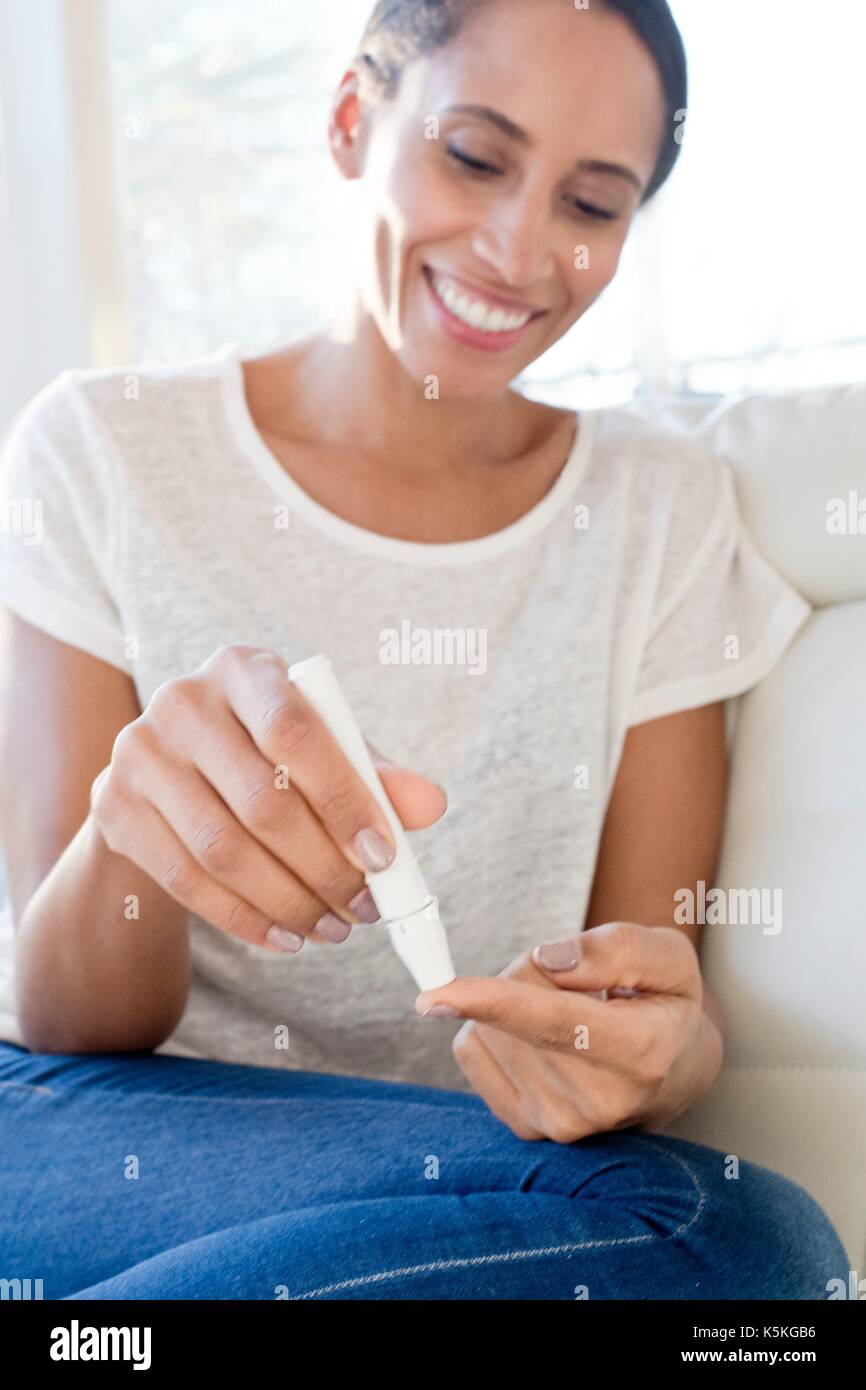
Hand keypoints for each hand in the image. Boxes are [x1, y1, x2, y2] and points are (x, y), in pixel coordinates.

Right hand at [90, 644, 445, 953]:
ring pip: (223, 850)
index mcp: (244, 669)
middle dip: (323, 868)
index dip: (345, 799)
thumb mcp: (321, 753)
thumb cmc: (265, 758)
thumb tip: (430, 805)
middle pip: (262, 801)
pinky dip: (244, 919)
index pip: (295, 731)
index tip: (385, 858)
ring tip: (333, 928)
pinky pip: (186, 880)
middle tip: (365, 907)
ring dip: (288, 901)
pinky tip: (285, 937)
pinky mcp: (114, 807)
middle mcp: (183, 700)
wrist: (170, 780)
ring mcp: (139, 753)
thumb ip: (374, 775)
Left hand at [415, 921, 721, 1141]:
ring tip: (569, 1013)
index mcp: (641, 1053)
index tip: (434, 996)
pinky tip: (539, 1039)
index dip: (491, 1002)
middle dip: (533, 971)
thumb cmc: (667, 1003)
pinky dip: (493, 1030)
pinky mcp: (528, 1128)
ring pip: (487, 1028)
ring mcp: (561, 1124)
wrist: (674, 1071)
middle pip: (515, 1006)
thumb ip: (617, 949)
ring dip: (513, 1002)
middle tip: (580, 984)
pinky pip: (471, 1052)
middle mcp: (599, 1101)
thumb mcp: (668, 957)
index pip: (554, 1023)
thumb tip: (547, 961)